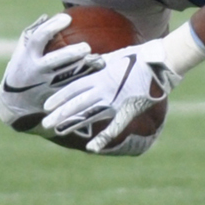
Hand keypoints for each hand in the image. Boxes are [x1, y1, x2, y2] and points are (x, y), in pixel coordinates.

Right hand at [0, 13, 101, 131]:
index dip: (51, 27)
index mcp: (27, 55)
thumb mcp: (21, 52)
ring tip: (100, 61)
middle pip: (54, 60)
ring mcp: (46, 83)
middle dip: (70, 54)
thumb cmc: (22, 69)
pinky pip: (73, 87)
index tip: (67, 18)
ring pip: (67, 76)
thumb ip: (31, 33)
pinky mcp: (55, 95)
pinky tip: (101, 73)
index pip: (38, 38)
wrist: (16, 102)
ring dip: (84, 69)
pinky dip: (87, 80)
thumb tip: (46, 16)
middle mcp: (36, 69)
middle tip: (87, 47)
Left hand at [43, 37, 178, 153]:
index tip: (47, 106)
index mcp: (99, 76)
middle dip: (60, 114)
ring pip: (88, 115)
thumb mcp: (114, 56)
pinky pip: (113, 127)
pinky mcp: (127, 110)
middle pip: (76, 104)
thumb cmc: (140, 56)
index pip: (73, 89)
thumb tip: (88, 61)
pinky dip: (102, 138)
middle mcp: (102, 90)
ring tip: (59, 132)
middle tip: (45, 124)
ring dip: (73, 124)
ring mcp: (114, 102)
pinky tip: (90, 148)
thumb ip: (100, 63)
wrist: (159, 63)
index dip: (59, 98)